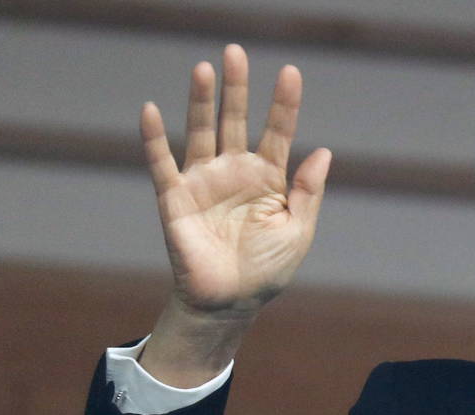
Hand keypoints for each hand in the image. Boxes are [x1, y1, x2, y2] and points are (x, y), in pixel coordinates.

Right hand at [142, 44, 330, 315]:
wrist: (231, 302)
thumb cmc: (267, 269)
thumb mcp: (298, 230)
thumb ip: (307, 192)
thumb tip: (323, 151)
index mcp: (268, 178)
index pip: (277, 132)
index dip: (283, 104)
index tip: (291, 72)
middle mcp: (234, 171)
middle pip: (235, 120)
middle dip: (237, 88)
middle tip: (236, 52)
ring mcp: (204, 181)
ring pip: (201, 132)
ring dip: (201, 101)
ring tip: (205, 69)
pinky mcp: (175, 198)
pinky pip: (162, 163)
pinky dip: (154, 138)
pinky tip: (151, 110)